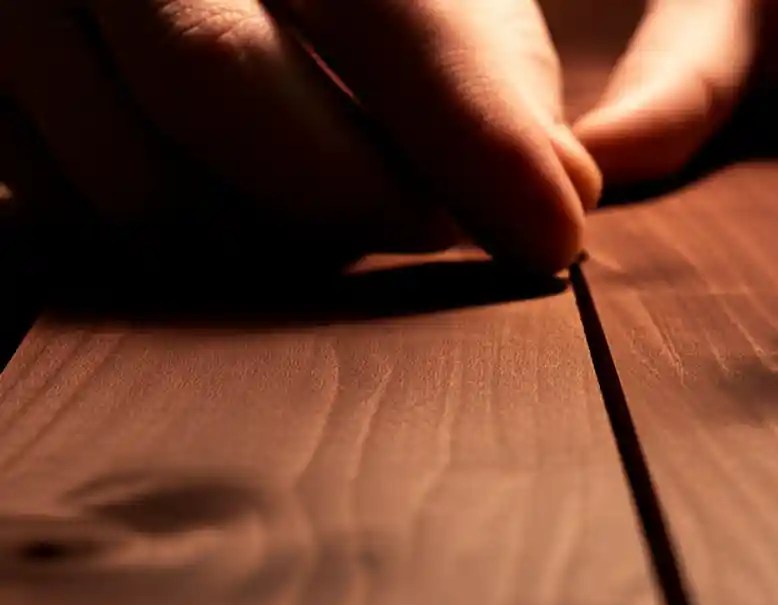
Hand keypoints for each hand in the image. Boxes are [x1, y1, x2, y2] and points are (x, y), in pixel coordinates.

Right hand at [0, 0, 600, 272]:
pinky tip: (230, 219)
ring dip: (259, 242)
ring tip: (333, 229)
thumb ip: (491, 76)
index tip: (552, 236)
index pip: (389, 13)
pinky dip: (172, 247)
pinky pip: (65, 215)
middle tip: (432, 230)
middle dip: (349, 195)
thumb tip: (563, 194)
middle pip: (218, 83)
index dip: (475, 135)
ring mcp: (16, 4)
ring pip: (129, 174)